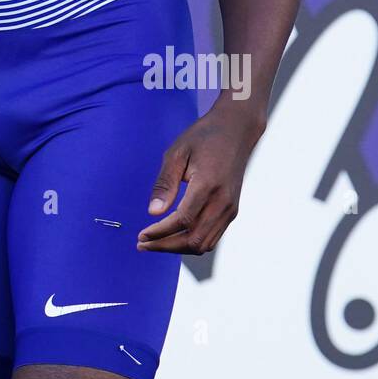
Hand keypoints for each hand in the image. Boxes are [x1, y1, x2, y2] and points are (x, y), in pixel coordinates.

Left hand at [138, 104, 263, 255]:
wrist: (236, 131)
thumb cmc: (203, 138)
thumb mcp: (176, 153)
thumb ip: (165, 184)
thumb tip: (153, 212)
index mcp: (208, 185)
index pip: (182, 220)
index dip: (160, 232)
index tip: (141, 235)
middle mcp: (223, 201)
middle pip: (193, 239)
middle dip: (165, 245)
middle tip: (143, 244)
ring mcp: (230, 208)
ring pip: (203, 244)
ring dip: (178, 248)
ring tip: (155, 242)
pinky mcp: (232, 211)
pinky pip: (212, 237)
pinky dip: (191, 242)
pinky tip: (174, 236)